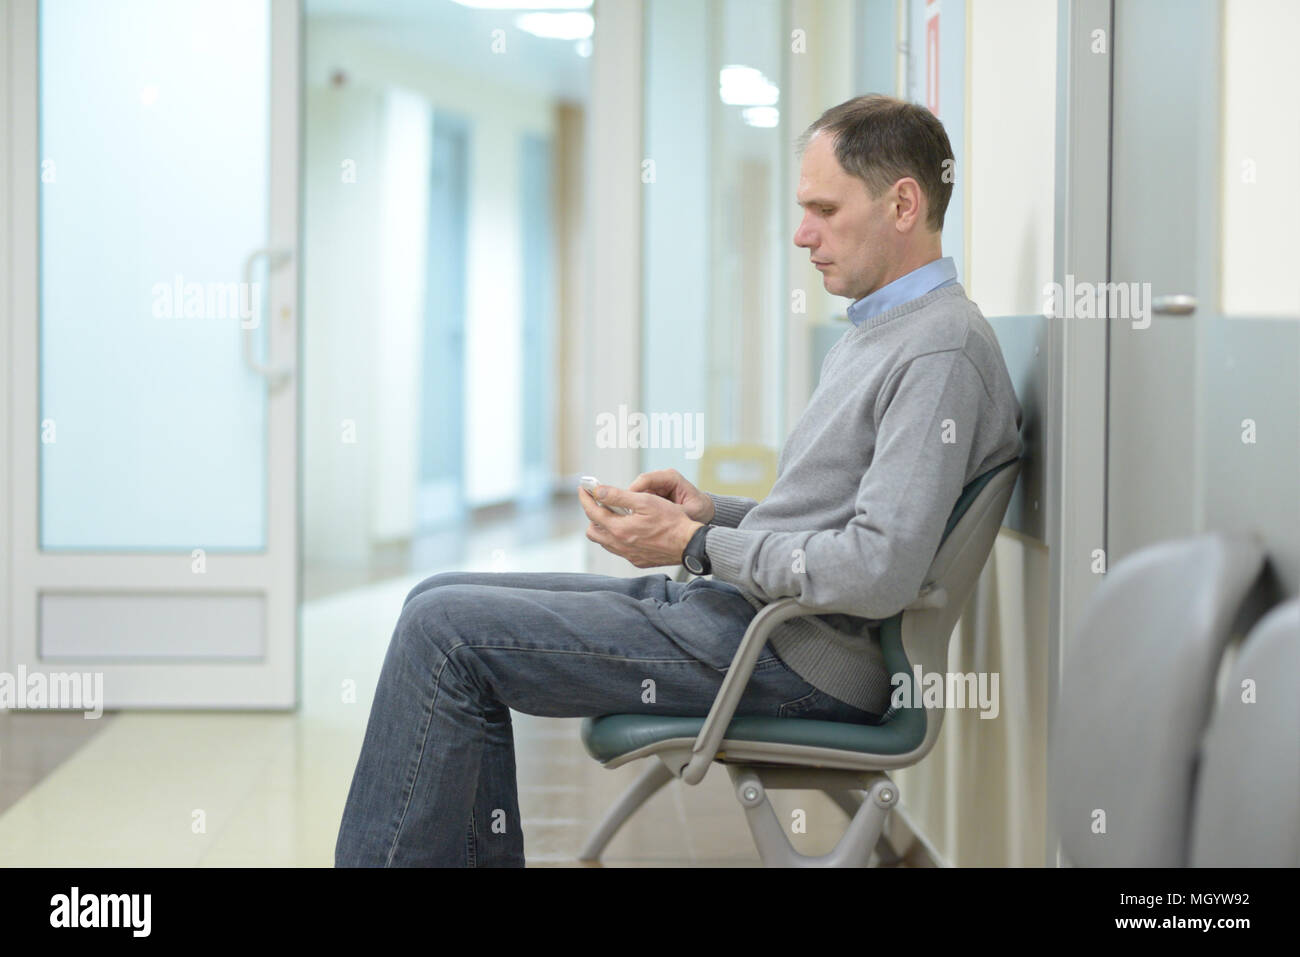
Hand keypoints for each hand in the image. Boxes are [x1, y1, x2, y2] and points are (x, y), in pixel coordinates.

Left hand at [579, 482, 702, 568]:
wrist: (689, 544)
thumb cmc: (671, 521)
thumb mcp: (644, 501)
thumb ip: (618, 496)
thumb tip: (597, 491)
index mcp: (619, 529)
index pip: (592, 513)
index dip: (585, 498)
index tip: (583, 490)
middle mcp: (620, 545)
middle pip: (593, 531)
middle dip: (592, 515)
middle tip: (600, 503)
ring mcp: (628, 555)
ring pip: (605, 542)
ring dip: (604, 528)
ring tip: (616, 515)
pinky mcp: (638, 560)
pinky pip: (619, 550)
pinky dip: (617, 538)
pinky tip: (629, 529)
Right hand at [626, 469, 715, 522]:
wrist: (704, 512)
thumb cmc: (700, 510)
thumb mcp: (689, 512)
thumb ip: (675, 512)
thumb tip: (659, 516)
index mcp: (671, 477)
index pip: (646, 479)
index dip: (634, 491)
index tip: (628, 505)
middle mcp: (661, 479)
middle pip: (638, 486)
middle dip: (631, 500)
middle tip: (626, 514)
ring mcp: (656, 486)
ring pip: (636, 494)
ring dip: (633, 506)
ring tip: (630, 519)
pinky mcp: (652, 494)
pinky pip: (639, 500)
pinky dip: (636, 509)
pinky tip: (634, 520)